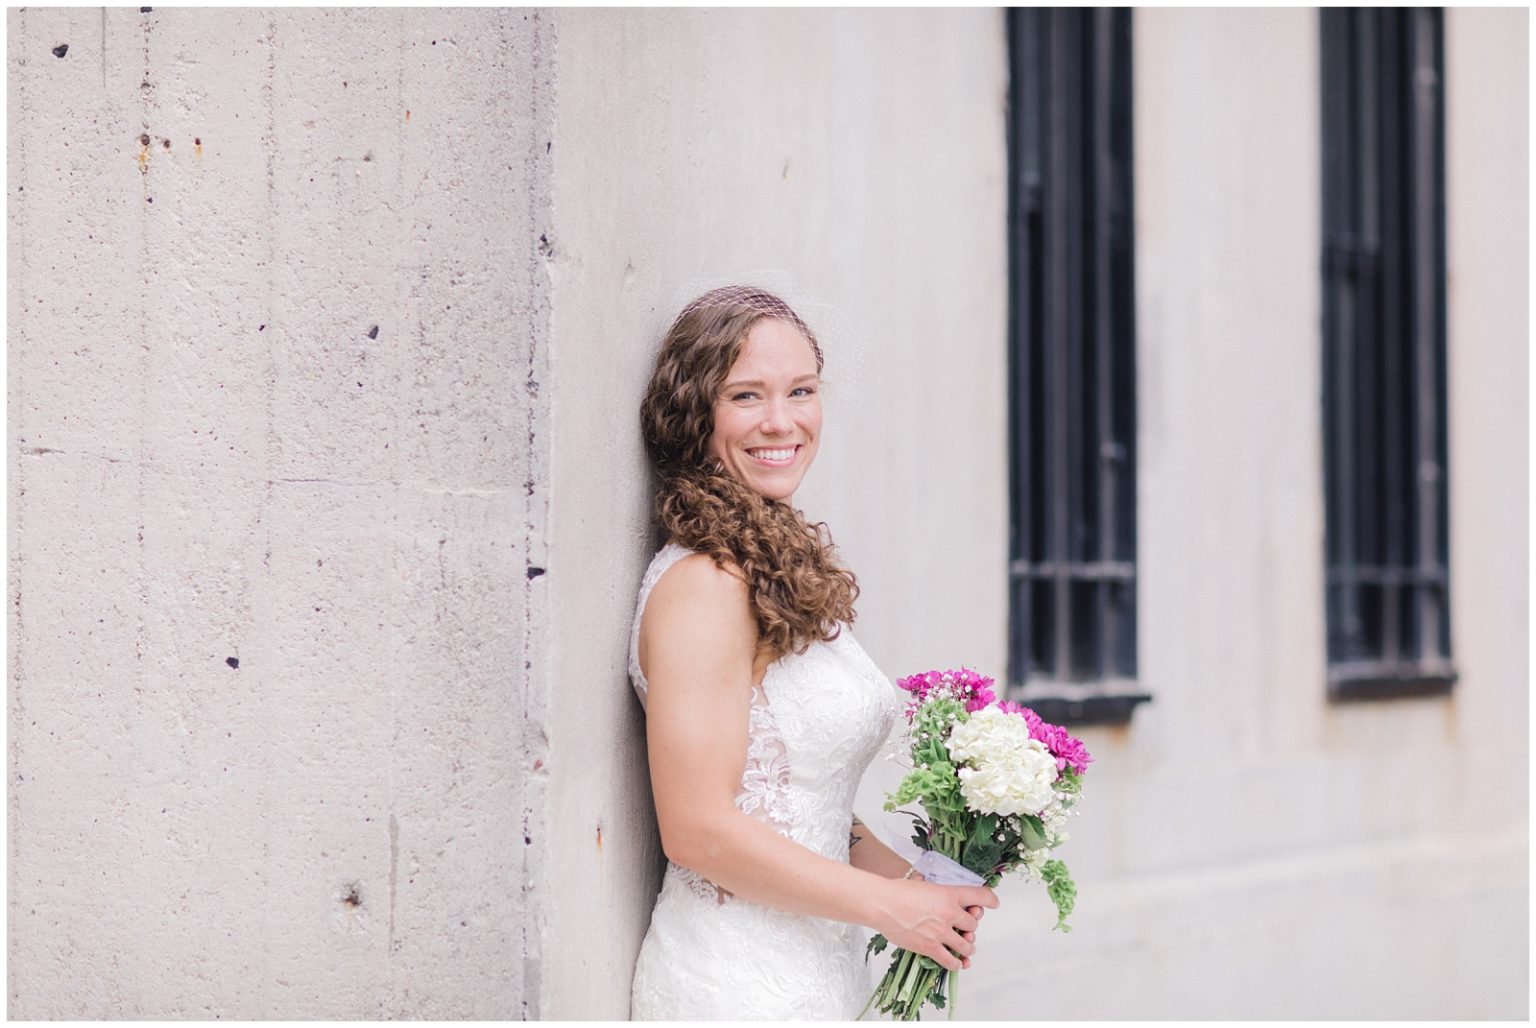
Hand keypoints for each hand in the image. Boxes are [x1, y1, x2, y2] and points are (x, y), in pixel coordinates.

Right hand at [875, 878, 998, 972]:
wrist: (882, 904)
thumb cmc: (897, 890)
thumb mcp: (921, 882)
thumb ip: (931, 886)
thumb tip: (927, 882)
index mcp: (949, 894)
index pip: (980, 896)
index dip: (990, 900)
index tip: (993, 903)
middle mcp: (949, 913)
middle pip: (973, 925)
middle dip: (970, 927)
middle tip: (966, 929)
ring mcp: (941, 932)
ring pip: (966, 945)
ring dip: (968, 947)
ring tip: (967, 948)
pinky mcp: (930, 948)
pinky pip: (951, 961)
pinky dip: (957, 963)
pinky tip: (958, 962)